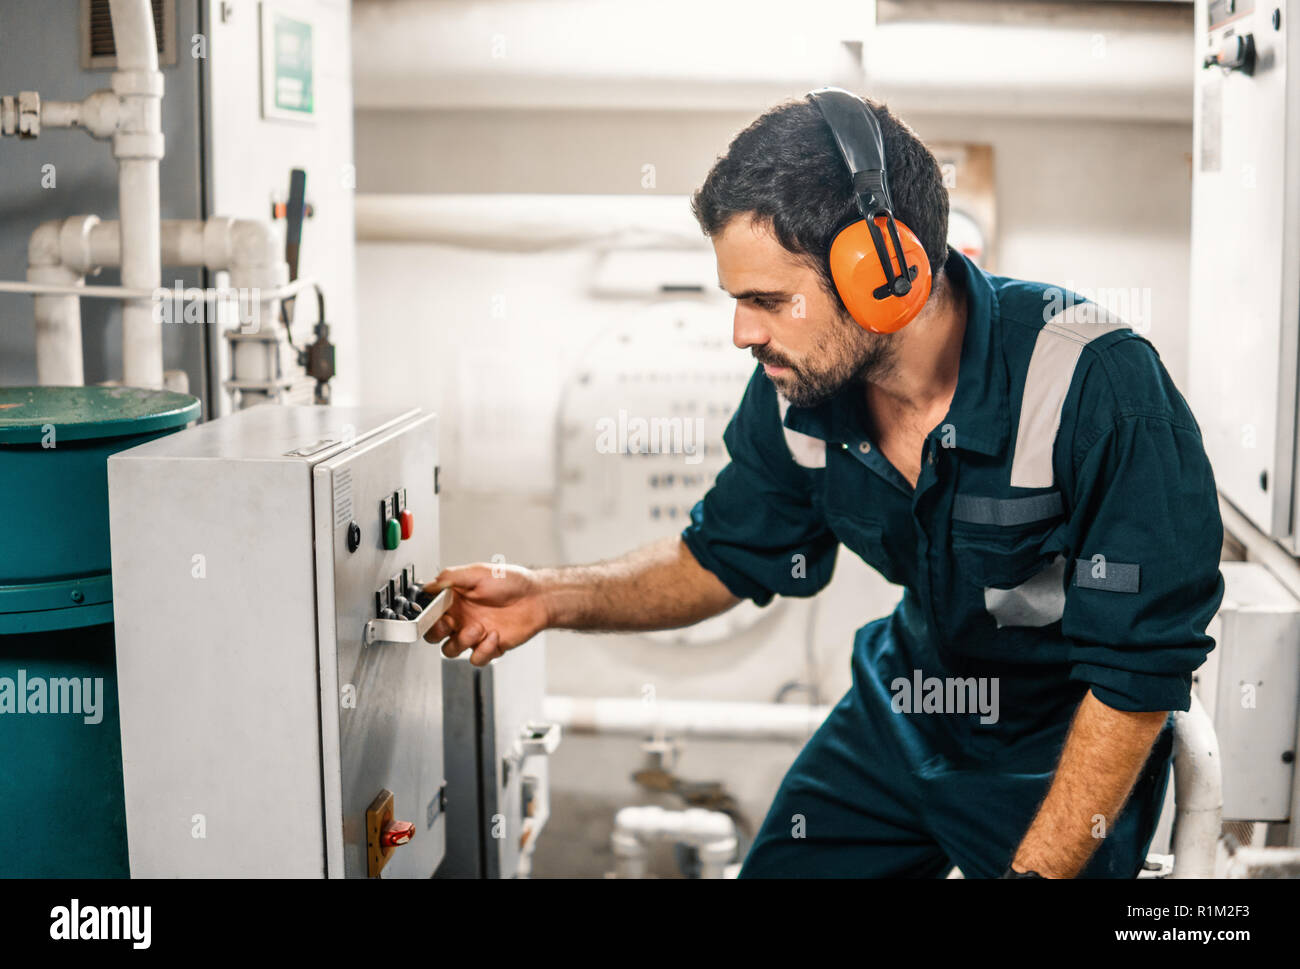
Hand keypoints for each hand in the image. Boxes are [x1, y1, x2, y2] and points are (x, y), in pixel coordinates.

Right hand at [422, 562, 550, 666]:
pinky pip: (476, 658)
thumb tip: (429, 585)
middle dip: (437, 633)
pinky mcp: (489, 647)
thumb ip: (451, 577)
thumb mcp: (477, 572)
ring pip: (451, 650)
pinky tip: (494, 636)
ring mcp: (474, 634)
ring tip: (478, 628)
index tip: (433, 614)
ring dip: (461, 641)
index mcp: (455, 600)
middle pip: (434, 636)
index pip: (429, 613)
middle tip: (450, 624)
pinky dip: (483, 651)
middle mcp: (461, 618)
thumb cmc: (511, 582)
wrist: (537, 597)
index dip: (427, 616)